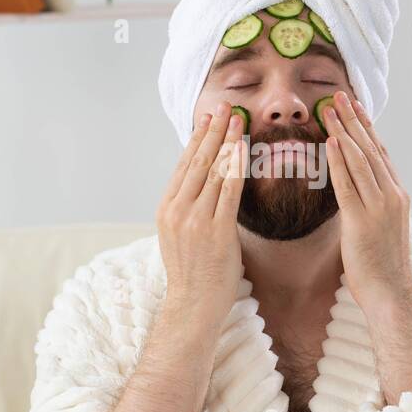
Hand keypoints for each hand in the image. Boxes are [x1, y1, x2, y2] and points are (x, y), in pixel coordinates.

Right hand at [156, 101, 247, 328]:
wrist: (193, 304)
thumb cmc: (193, 272)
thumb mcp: (179, 234)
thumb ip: (188, 208)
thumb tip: (202, 184)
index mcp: (166, 209)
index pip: (184, 165)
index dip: (198, 138)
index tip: (208, 118)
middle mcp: (178, 210)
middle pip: (198, 161)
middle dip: (214, 131)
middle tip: (225, 107)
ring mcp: (196, 220)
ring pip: (214, 171)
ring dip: (228, 142)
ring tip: (238, 120)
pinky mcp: (216, 231)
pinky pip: (229, 191)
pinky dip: (237, 167)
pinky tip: (245, 150)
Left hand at [320, 90, 411, 315]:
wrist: (392, 294)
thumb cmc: (382, 266)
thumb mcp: (379, 228)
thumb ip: (369, 206)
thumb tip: (353, 192)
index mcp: (397, 196)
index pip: (380, 153)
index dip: (365, 128)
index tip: (354, 107)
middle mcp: (392, 195)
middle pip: (370, 149)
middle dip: (353, 120)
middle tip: (338, 96)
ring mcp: (380, 207)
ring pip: (360, 161)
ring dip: (343, 132)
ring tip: (328, 110)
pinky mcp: (363, 221)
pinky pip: (349, 185)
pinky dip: (339, 162)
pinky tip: (331, 142)